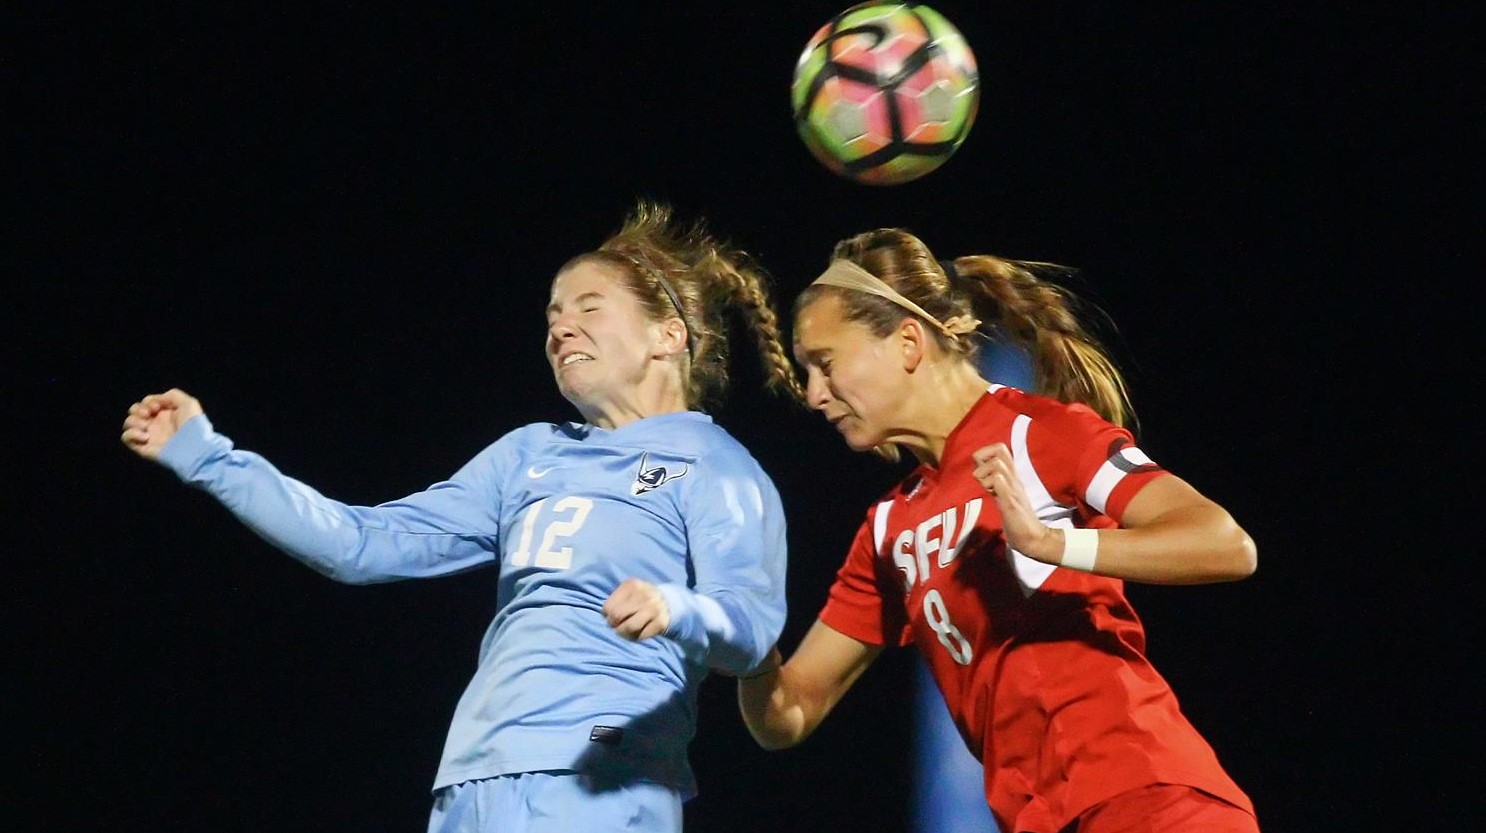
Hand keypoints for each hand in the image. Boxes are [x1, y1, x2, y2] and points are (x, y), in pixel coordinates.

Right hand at [121, 388, 203, 460]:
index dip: (148, 401)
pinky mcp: (143, 447)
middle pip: (134, 411)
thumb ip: (172, 395)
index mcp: (165, 413)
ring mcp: (148, 435)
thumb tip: (156, 400)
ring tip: (146, 426)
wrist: (193, 447)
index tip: (157, 406)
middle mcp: (156, 423)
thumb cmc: (193, 425)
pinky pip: (126, 438)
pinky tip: (145, 436)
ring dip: (134, 421)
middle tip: (149, 413)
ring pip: (129, 423)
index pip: (147, 402)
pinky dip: (131, 434)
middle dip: (138, 409)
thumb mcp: (188, 403)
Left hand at [603, 578, 669, 640]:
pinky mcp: (661, 622)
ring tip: (624, 630)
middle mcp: (644, 595)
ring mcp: (654, 608)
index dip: (606, 615)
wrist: (667, 601)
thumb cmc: (639, 599)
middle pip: (617, 616)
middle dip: (613, 624)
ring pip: (629, 627)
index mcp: (632, 585)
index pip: (608, 607)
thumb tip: (606, 616)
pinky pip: (640, 636)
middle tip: (617, 624)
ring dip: (623, 633)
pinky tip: (637, 632)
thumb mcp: (627, 592)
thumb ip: (615, 601)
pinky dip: (635, 637)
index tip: (611, 615)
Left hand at [971, 443, 1059, 563]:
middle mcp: (1013, 479)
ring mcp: (1013, 490)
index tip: (981, 470)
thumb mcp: (1003, 494)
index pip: (1000, 448)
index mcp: (1011, 476)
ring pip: (997, 465)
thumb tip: (978, 471)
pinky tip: (993, 493)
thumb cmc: (1017, 518)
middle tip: (982, 478)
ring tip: (988, 489)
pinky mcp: (1011, 504)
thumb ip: (994, 481)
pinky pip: (1001, 485)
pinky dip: (994, 485)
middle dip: (983, 458)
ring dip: (985, 474)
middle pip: (1000, 449)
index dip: (984, 453)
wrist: (1033, 539)